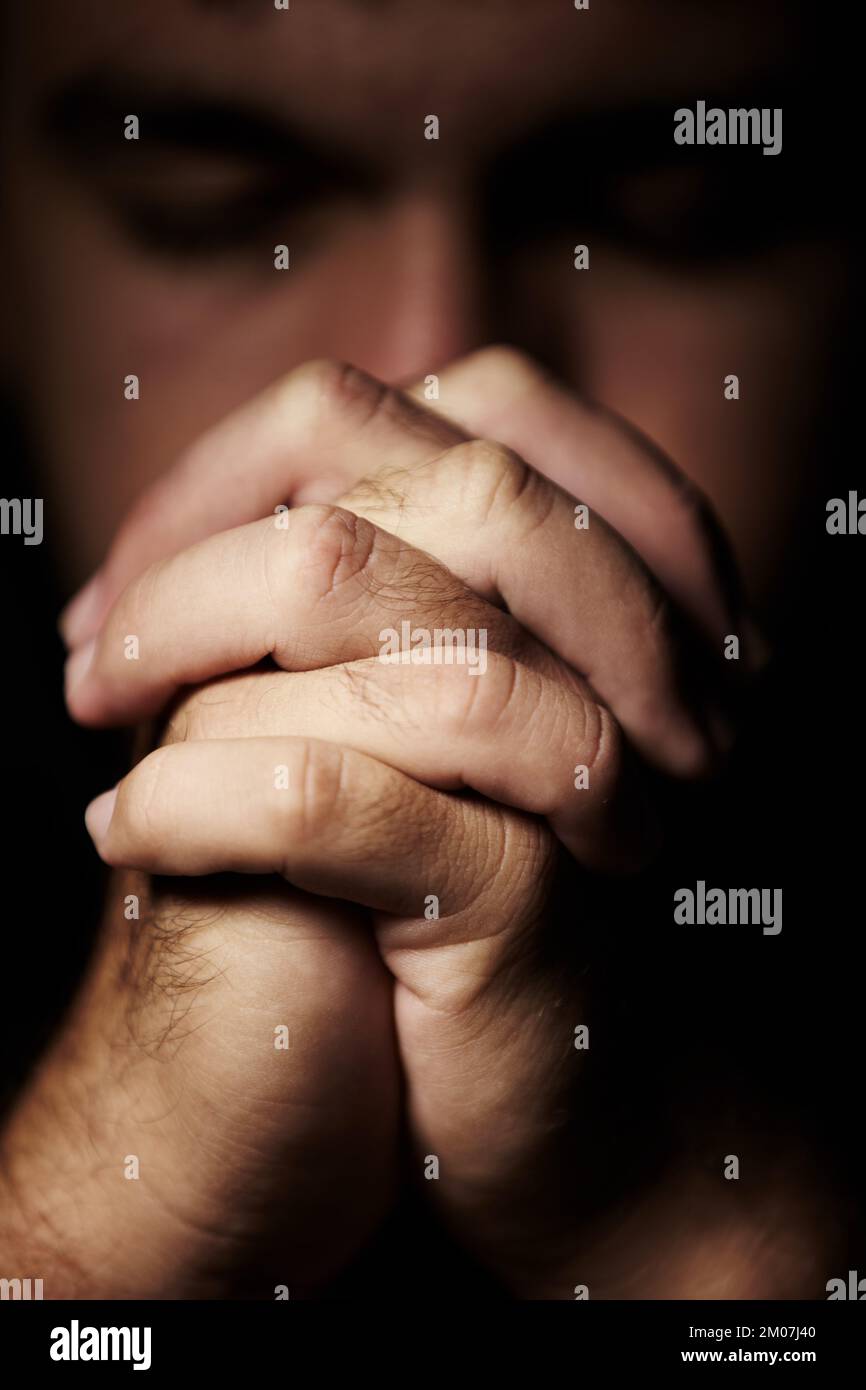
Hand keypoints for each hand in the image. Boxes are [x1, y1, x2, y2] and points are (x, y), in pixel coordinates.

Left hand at [54, 350, 768, 1296]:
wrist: (554, 1108)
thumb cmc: (445, 904)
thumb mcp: (400, 724)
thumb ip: (352, 607)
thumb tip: (191, 524)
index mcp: (582, 582)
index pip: (427, 408)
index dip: (253, 460)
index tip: (132, 575)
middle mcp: (615, 648)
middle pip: (436, 480)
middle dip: (212, 553)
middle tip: (97, 658)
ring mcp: (594, 763)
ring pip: (390, 613)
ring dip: (192, 654)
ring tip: (106, 736)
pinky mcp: (543, 901)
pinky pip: (347, 790)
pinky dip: (203, 793)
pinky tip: (131, 833)